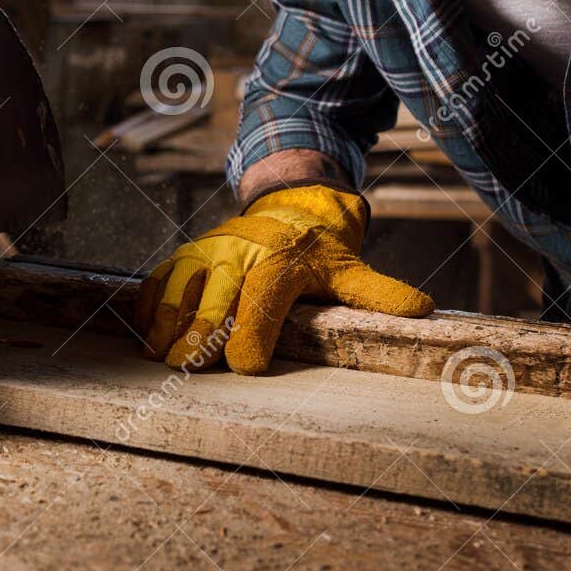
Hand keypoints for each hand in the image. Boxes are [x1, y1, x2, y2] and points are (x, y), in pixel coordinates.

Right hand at [135, 184, 434, 373]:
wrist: (288, 203)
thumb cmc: (320, 250)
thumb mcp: (351, 269)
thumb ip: (379, 294)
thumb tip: (424, 310)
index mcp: (283, 261)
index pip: (265, 298)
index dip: (253, 332)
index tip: (245, 366)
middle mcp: (241, 252)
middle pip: (215, 296)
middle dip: (199, 333)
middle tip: (187, 367)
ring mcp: (208, 251)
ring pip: (180, 285)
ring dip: (167, 322)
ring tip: (160, 356)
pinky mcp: (185, 254)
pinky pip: (159, 279)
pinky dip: (149, 307)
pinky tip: (146, 335)